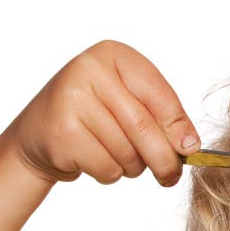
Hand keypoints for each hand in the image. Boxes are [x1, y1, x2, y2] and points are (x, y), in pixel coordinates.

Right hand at [8, 40, 199, 186]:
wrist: (39, 135)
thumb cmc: (96, 117)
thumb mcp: (130, 104)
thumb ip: (162, 118)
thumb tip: (190, 146)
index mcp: (113, 54)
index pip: (159, 94)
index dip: (178, 126)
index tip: (190, 148)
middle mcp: (88, 69)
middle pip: (144, 127)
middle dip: (164, 159)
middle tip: (170, 175)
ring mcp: (71, 100)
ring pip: (127, 152)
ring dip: (132, 167)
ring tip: (117, 156)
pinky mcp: (61, 134)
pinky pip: (107, 168)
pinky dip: (110, 174)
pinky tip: (93, 160)